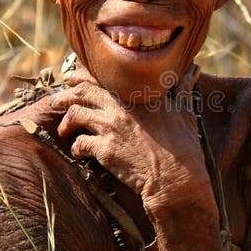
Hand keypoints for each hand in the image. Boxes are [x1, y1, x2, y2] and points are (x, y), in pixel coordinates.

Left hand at [51, 65, 216, 214]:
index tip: (74, 78)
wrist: (176, 180)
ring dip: (65, 122)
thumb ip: (183, 88)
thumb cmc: (185, 146)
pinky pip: (79, 144)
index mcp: (139, 93)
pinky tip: (78, 153)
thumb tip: (193, 70)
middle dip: (65, 94)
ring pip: (74, 114)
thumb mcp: (186, 111)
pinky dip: (75, 148)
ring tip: (63, 130)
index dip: (83, 75)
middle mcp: (121, 106)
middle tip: (57, 99)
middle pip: (81, 90)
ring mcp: (111, 127)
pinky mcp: (104, 150)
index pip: (103, 75)